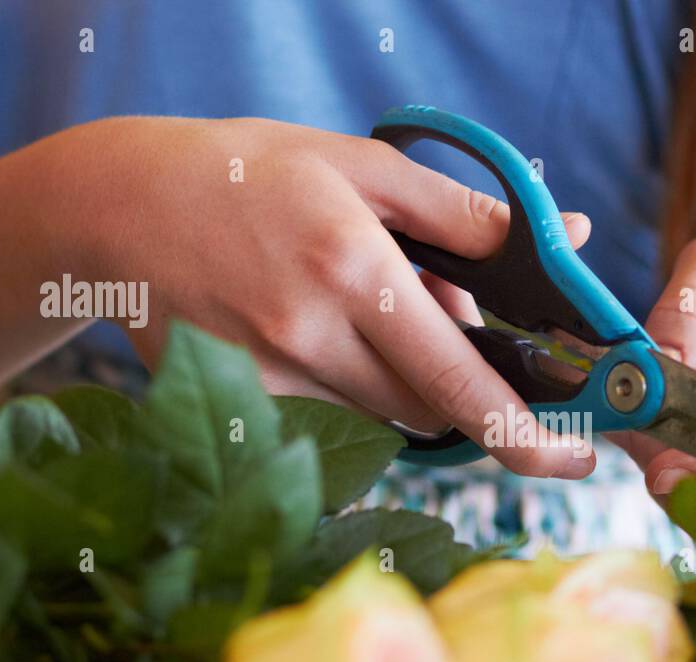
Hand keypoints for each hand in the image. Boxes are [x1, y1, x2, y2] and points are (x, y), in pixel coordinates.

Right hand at [52, 116, 595, 478]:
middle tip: (443, 330)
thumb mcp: (363, 167)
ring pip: (381, 419)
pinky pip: (331, 423)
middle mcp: (308, 335)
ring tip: (356, 312)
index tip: (577, 460)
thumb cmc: (252, 175)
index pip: (458, 381)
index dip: (526, 433)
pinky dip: (350, 392)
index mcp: (352, 268)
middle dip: (459, 387)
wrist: (118, 207)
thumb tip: (567, 239)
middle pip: (429, 410)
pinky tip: (310, 334)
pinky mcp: (238, 406)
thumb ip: (468, 213)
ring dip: (401, 385)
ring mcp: (267, 381)